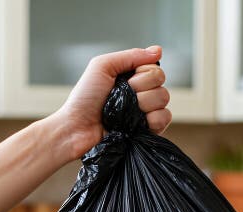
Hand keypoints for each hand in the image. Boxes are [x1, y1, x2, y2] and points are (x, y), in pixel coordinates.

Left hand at [51, 46, 172, 159]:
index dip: (143, 73)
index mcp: (132, 77)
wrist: (77, 128)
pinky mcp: (147, 130)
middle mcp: (141, 93)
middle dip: (142, 88)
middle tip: (123, 95)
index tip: (126, 80)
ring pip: (164, 99)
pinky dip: (153, 119)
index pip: (155, 68)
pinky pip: (165, 119)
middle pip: (162, 82)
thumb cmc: (84, 98)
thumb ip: (130, 56)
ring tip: (125, 112)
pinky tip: (137, 123)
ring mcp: (145, 112)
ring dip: (144, 103)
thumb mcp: (102, 66)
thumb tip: (158, 50)